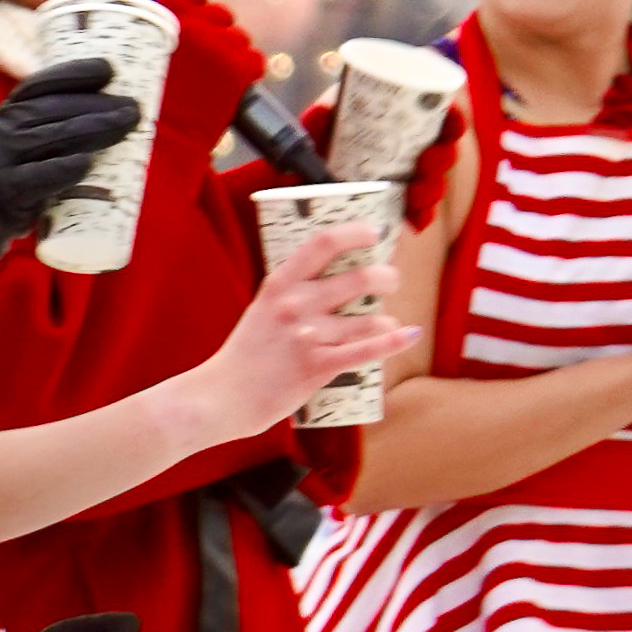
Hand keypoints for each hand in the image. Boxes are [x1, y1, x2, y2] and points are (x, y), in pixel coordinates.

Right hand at [0, 55, 130, 317]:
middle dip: (97, 103)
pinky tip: (87, 163)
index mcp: (2, 119)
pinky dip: (64, 169)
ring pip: (52, 139)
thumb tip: (104, 120)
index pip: (38, 86)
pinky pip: (39, 179)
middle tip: (133, 106)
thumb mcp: (7, 150)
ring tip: (128, 124)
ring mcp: (0, 164)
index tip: (107, 69)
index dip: (72, 74)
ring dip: (94, 129)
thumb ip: (40, 135)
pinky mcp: (5, 196)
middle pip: (53, 110)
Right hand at [188, 225, 412, 435]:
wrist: (220, 398)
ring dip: (386, 319)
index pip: (324, 243)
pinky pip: (367, 350)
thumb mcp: (261, 311)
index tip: (373, 234)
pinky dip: (394, 341)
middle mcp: (295, 305)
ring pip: (370, 318)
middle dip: (386, 277)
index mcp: (279, 285)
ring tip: (385, 322)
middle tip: (388, 282)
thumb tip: (339, 280)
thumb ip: (293, 294)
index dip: (356, 233)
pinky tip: (410, 333)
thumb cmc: (245, 355)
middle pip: (360, 278)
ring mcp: (307, 336)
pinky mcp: (318, 366)